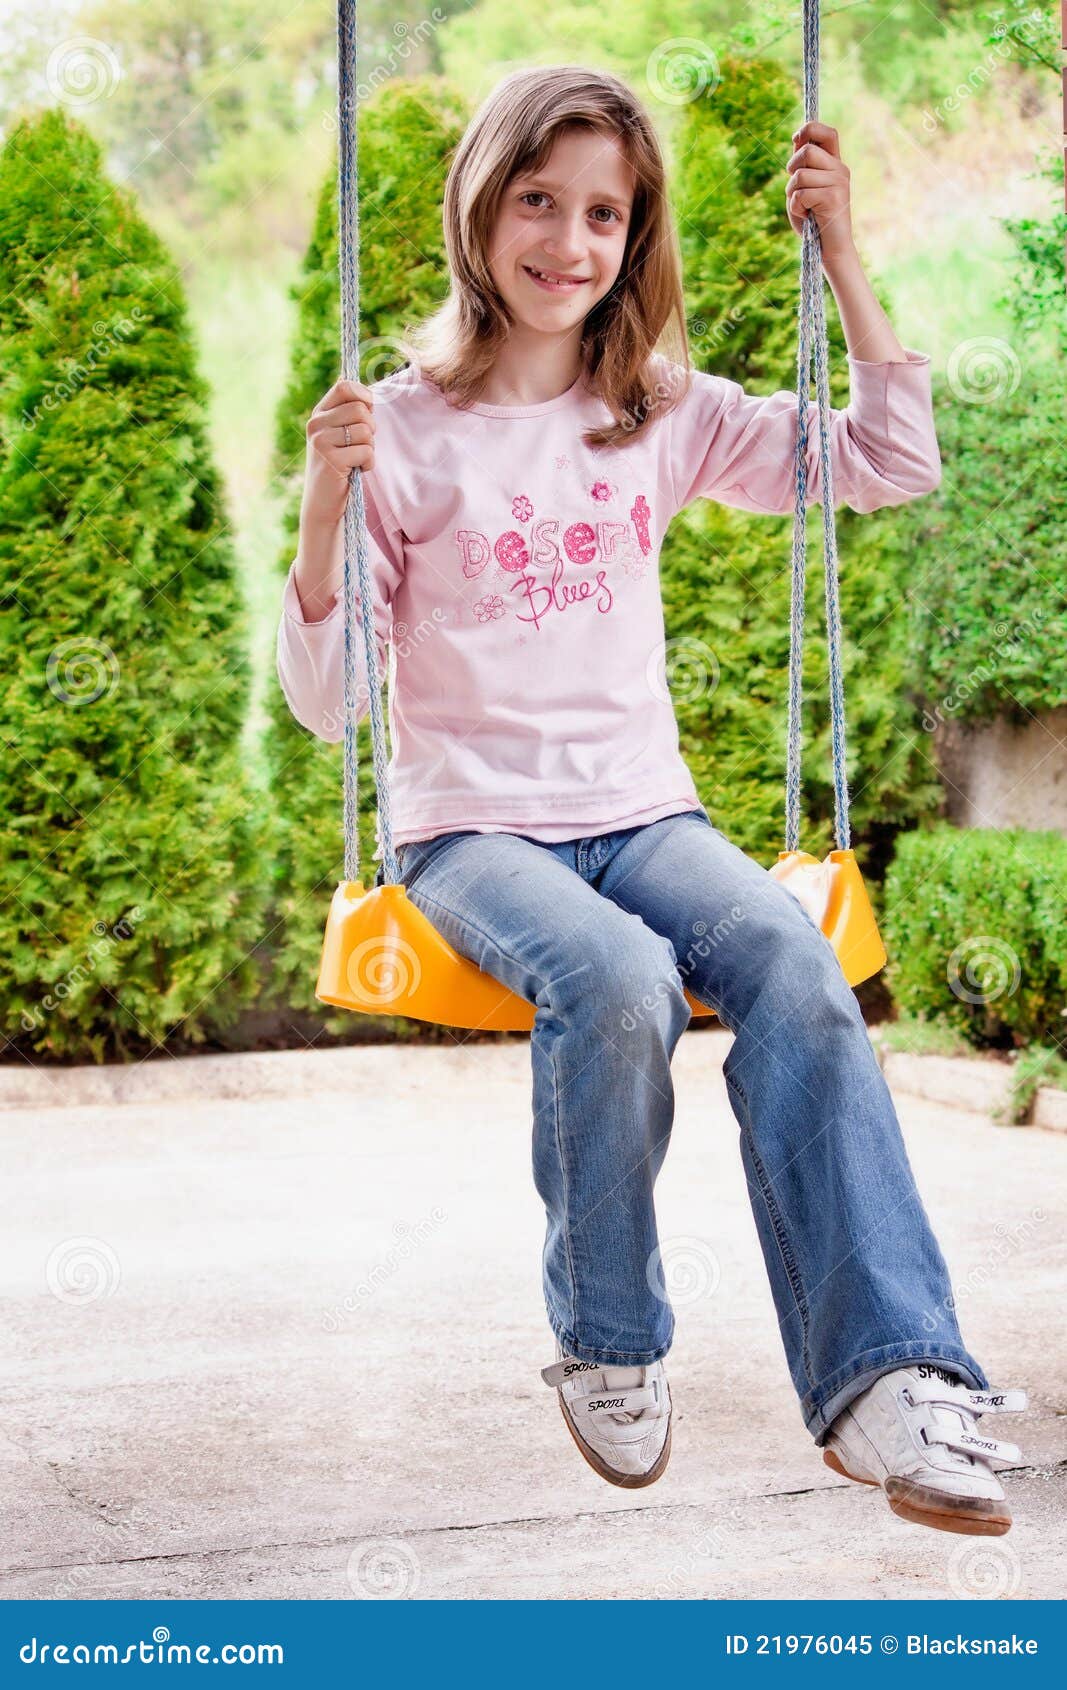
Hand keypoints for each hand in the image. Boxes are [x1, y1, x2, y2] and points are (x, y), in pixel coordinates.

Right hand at [301, 378, 375, 529]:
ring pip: (365, 430)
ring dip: (370, 448)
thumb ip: (349, 414)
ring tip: (357, 459)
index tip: (368, 414)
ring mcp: (321, 441)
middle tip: (362, 444)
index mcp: (319, 413)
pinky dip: (368, 463)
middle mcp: (316, 424)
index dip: (364, 397)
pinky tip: (356, 470)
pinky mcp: (331, 460)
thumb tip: (365, 391)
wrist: (323, 502)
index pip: (345, 386)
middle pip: (360, 409)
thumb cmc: (338, 467)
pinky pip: (366, 451)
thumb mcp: (339, 435)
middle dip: (371, 428)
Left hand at [785, 122, 854, 262]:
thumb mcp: (805, 188)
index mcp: (834, 165)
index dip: (809, 129)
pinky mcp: (833, 197)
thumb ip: (802, 166)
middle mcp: (840, 170)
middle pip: (807, 151)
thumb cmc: (814, 221)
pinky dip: (796, 208)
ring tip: (802, 207)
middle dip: (792, 168)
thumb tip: (797, 139)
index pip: (827, 133)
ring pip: (800, 174)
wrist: (830, 249)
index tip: (796, 139)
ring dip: (792, 193)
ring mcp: (839, 182)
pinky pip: (801, 194)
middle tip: (795, 188)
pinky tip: (806, 216)